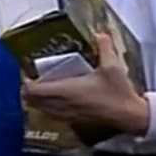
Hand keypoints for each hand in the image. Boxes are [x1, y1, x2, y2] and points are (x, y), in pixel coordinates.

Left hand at [22, 33, 147, 136]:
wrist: (129, 116)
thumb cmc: (119, 93)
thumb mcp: (112, 66)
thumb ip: (104, 47)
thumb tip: (99, 34)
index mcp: (66, 90)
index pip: (33, 90)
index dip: (26, 82)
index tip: (27, 72)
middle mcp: (62, 104)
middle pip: (32, 101)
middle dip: (28, 91)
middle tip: (32, 78)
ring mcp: (67, 114)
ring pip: (41, 109)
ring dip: (37, 100)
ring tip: (42, 88)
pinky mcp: (74, 121)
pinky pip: (52, 115)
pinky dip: (47, 107)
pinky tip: (57, 99)